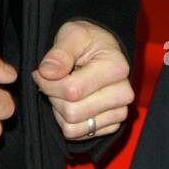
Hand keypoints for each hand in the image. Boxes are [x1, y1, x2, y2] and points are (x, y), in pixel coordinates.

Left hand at [31, 20, 133, 140]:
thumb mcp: (72, 35)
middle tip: (55, 80)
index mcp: (116, 68)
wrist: (100, 52)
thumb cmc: (86, 42)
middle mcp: (124, 93)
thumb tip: (47, 72)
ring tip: (65, 91)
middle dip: (54, 97)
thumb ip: (59, 52)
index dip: (48, 83)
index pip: (72, 90)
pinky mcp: (112, 126)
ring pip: (72, 127)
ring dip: (59, 110)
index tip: (44, 71)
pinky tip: (72, 102)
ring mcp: (119, 112)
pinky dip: (67, 121)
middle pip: (72, 112)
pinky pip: (76, 134)